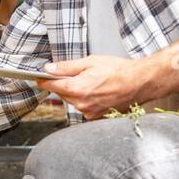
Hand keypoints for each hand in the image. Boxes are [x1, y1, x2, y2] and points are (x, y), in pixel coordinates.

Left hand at [37, 55, 154, 119]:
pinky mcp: (96, 116)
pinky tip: (97, 91)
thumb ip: (66, 67)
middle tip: (76, 74)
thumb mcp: (89, 62)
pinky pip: (83, 106)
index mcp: (76, 88)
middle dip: (64, 84)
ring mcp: (88, 112)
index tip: (39, 77)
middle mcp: (81, 103)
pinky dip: (85, 99)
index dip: (44, 80)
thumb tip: (49, 68)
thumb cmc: (118, 70)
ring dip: (76, 92)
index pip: (51, 86)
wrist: (138, 82)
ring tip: (92, 81)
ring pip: (73, 101)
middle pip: (62, 94)